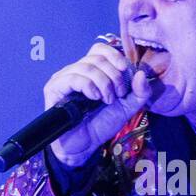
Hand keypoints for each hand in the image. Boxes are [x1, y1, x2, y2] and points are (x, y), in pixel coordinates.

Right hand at [43, 41, 155, 166]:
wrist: (83, 146)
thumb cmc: (101, 125)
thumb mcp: (127, 107)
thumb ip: (139, 92)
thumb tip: (141, 73)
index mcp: (92, 71)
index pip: (100, 49)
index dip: (114, 56)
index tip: (125, 71)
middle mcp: (76, 71)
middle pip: (97, 58)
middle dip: (114, 76)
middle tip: (118, 95)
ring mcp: (64, 78)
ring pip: (87, 66)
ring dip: (104, 83)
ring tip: (107, 100)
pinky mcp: (54, 88)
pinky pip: (73, 77)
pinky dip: (89, 86)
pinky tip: (95, 98)